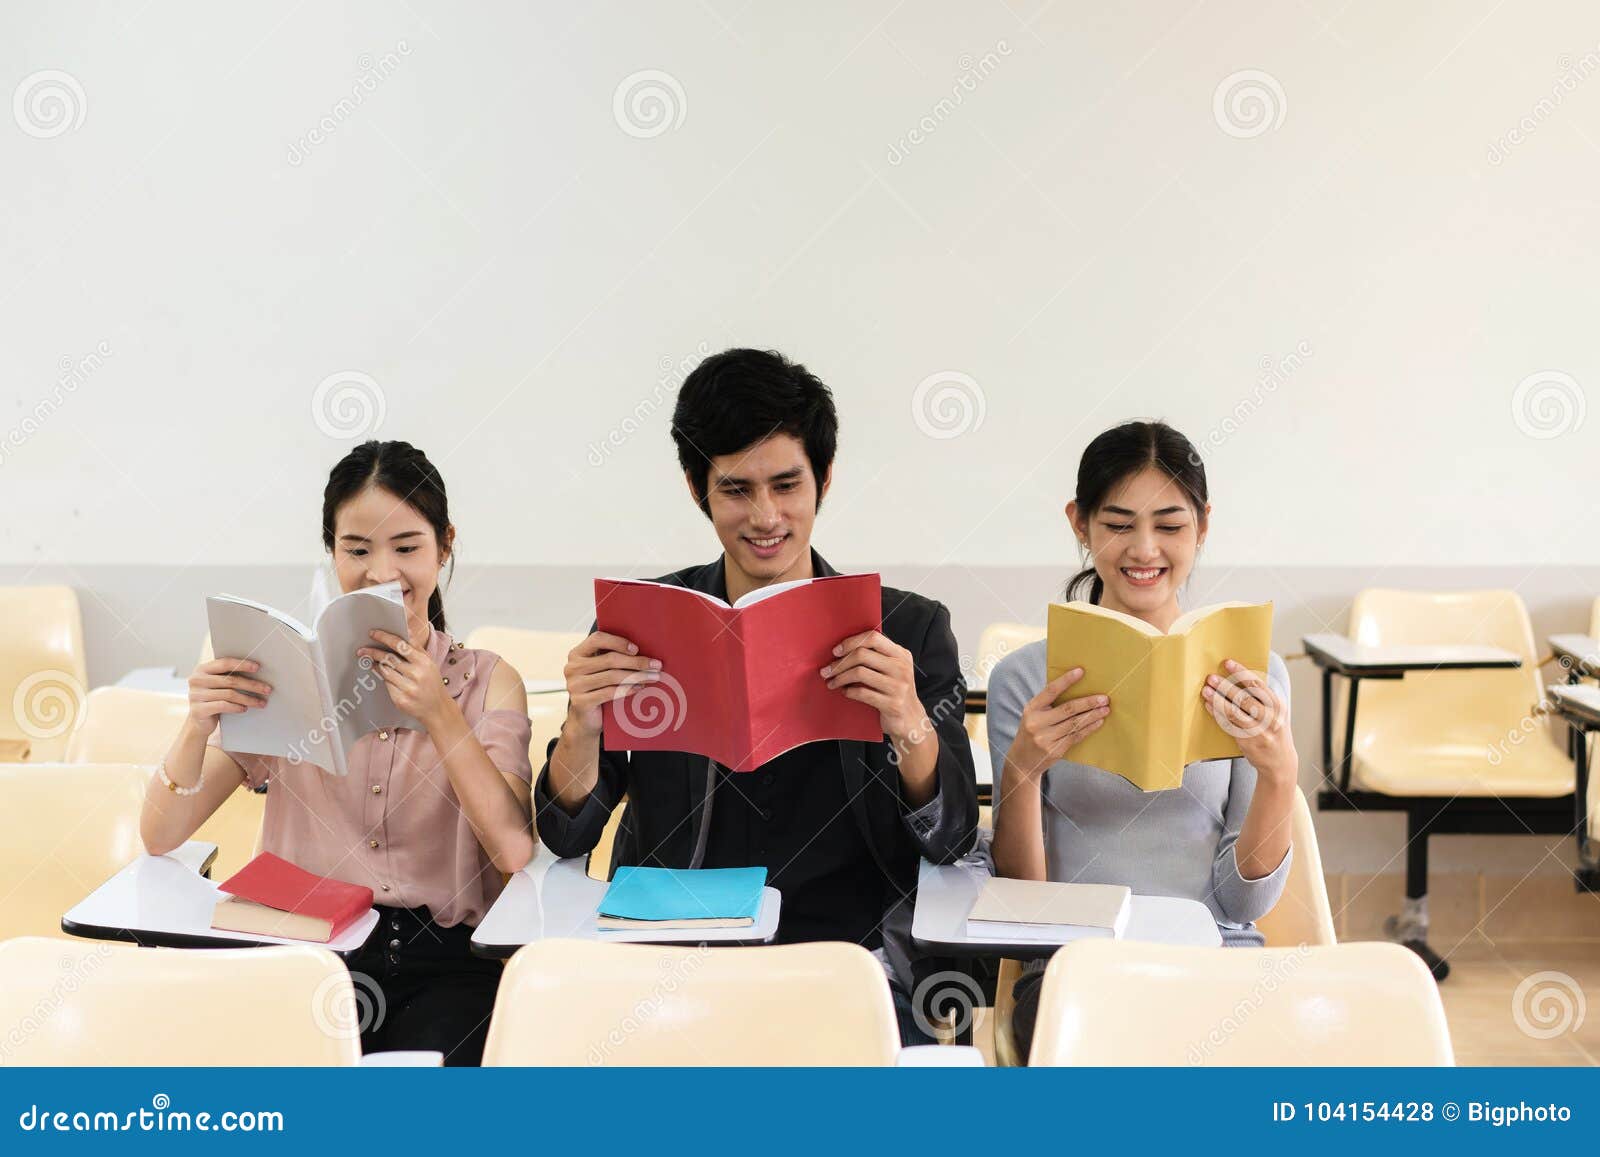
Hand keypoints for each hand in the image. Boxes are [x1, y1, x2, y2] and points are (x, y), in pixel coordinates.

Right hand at [185, 657, 271, 736]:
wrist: (199, 721)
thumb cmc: (213, 698)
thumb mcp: (217, 685)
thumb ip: (228, 676)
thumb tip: (257, 670)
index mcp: (202, 669)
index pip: (224, 663)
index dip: (242, 664)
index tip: (258, 667)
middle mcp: (196, 680)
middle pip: (230, 680)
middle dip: (252, 685)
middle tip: (267, 689)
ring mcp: (195, 695)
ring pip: (229, 694)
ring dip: (249, 699)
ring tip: (261, 702)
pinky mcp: (198, 710)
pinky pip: (223, 706)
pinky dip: (236, 707)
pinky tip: (245, 709)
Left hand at [357, 629, 452, 729]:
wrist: (437, 708)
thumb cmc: (432, 683)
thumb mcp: (429, 663)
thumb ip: (416, 648)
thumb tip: (405, 631)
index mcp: (424, 662)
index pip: (400, 645)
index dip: (385, 637)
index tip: (373, 633)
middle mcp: (416, 675)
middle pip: (388, 658)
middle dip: (373, 652)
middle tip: (363, 650)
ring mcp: (408, 689)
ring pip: (385, 671)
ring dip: (376, 665)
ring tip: (371, 661)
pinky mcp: (400, 700)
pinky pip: (386, 685)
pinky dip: (383, 678)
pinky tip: (382, 675)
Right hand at [562, 631, 661, 737]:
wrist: (585, 718)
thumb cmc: (598, 688)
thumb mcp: (602, 670)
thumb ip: (614, 657)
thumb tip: (645, 650)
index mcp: (577, 653)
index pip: (597, 639)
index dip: (618, 642)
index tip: (637, 649)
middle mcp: (572, 667)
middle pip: (609, 659)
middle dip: (636, 662)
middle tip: (656, 665)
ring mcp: (575, 685)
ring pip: (612, 676)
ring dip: (637, 676)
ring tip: (653, 677)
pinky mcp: (580, 701)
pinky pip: (609, 692)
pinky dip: (627, 689)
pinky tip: (639, 688)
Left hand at [822, 630, 926, 743]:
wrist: (911, 719)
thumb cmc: (896, 691)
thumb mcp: (893, 669)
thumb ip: (877, 657)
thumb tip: (844, 649)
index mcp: (901, 654)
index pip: (873, 638)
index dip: (851, 642)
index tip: (836, 651)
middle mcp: (901, 667)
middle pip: (862, 655)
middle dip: (839, 663)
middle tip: (827, 670)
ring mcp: (898, 686)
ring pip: (859, 673)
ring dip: (840, 678)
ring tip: (832, 682)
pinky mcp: (892, 704)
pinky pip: (862, 693)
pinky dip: (849, 691)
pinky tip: (844, 692)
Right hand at [1004, 667, 1108, 781]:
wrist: (1022, 761)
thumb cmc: (1032, 732)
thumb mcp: (1033, 715)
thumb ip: (1048, 704)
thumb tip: (1074, 688)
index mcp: (1031, 709)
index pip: (1050, 691)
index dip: (1066, 680)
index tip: (1081, 671)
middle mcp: (1037, 722)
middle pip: (1068, 709)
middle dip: (1088, 703)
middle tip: (1104, 698)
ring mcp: (1046, 738)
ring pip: (1075, 724)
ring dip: (1092, 716)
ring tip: (1105, 709)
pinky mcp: (1055, 750)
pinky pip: (1076, 736)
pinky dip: (1089, 728)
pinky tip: (1098, 722)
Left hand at [1202, 659, 1295, 787]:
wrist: (1279, 761)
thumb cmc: (1273, 730)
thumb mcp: (1275, 712)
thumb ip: (1261, 697)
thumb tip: (1236, 675)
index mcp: (1277, 705)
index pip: (1258, 685)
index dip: (1241, 672)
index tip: (1227, 663)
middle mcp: (1270, 718)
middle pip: (1244, 698)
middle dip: (1225, 686)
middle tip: (1211, 677)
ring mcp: (1259, 731)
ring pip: (1234, 712)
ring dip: (1218, 700)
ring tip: (1205, 691)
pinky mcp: (1248, 741)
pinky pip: (1229, 725)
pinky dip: (1218, 714)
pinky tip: (1209, 706)